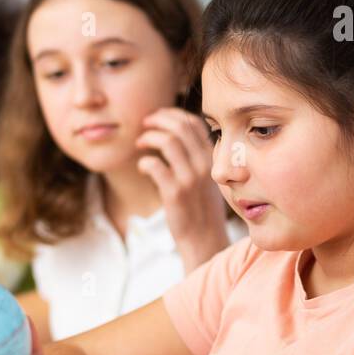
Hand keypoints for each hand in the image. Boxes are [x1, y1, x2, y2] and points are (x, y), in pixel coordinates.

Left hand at [134, 107, 229, 265]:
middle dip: (158, 119)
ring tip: (140, 142)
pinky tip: (142, 167)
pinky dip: (144, 161)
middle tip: (144, 124)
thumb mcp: (207, 178)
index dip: (173, 115)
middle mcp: (204, 164)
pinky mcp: (175, 193)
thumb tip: (178, 135)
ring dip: (149, 137)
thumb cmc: (201, 208)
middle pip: (180, 126)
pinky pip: (155, 165)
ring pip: (168, 141)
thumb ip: (197, 157)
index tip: (158, 117)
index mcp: (212, 158)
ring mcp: (190, 178)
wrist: (205, 239)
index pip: (194, 122)